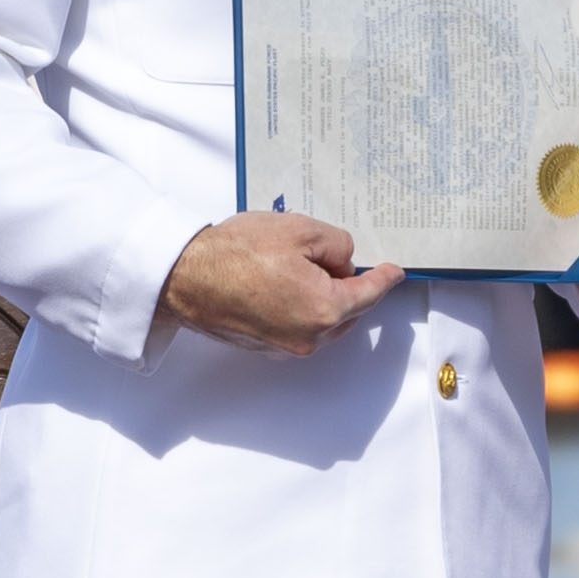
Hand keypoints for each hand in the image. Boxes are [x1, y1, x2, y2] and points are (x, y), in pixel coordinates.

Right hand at [155, 211, 403, 356]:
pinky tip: (282, 283)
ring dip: (324, 298)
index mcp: (325, 310)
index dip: (385, 279)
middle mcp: (309, 337)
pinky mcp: (264, 346)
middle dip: (349, 286)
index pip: (369, 294)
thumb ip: (337, 245)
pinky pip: (298, 327)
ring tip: (302, 265)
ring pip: (323, 322)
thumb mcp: (300, 230)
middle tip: (336, 258)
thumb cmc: (235, 254)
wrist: (184, 277)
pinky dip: (301, 308)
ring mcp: (284, 347)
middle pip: (348, 312)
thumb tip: (343, 262)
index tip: (395, 272)